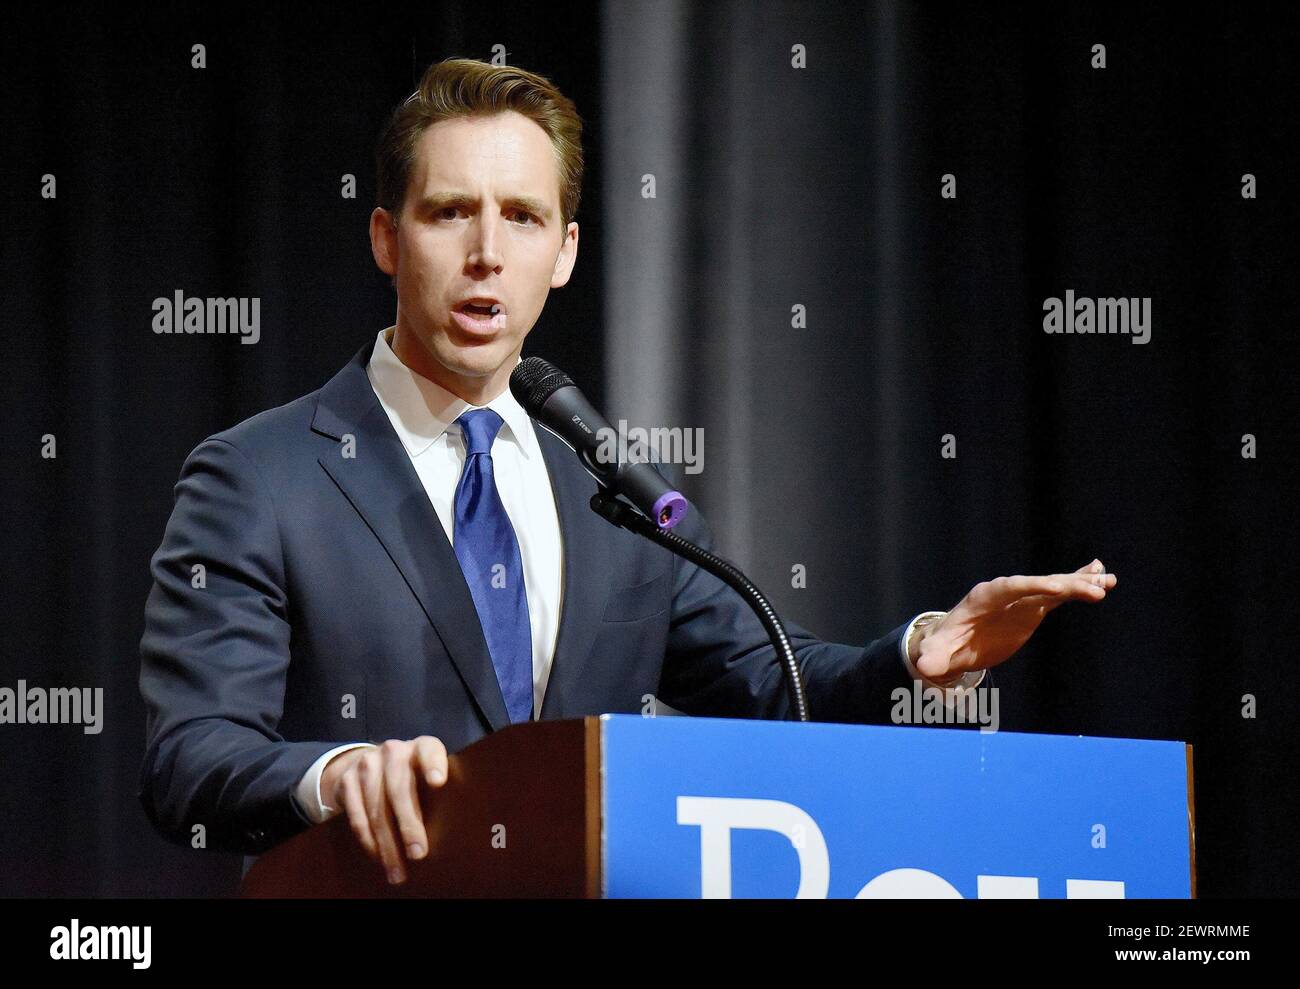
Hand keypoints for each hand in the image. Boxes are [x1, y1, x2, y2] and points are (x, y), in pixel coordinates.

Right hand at [320, 736, 448, 884]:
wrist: (369, 765)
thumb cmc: (413, 778)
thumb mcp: (427, 776)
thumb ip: (438, 793)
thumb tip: (454, 829)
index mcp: (421, 747)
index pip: (429, 751)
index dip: (433, 765)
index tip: (438, 783)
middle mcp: (393, 751)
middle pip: (399, 789)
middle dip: (409, 825)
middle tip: (418, 854)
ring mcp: (367, 763)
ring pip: (377, 808)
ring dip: (387, 843)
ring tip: (398, 868)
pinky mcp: (346, 780)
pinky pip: (357, 816)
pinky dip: (368, 840)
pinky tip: (378, 857)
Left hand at [914, 559, 1116, 682]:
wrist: (950, 643)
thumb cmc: (942, 647)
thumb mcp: (935, 654)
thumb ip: (932, 657)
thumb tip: (924, 665)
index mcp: (983, 597)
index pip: (1010, 587)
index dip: (1032, 586)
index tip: (1057, 588)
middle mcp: (1006, 592)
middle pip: (1038, 584)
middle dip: (1065, 584)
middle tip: (1095, 588)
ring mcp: (1021, 597)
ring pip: (1053, 586)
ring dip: (1080, 582)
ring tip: (1107, 580)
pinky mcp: (1032, 606)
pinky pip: (1059, 593)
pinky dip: (1078, 584)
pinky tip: (1102, 576)